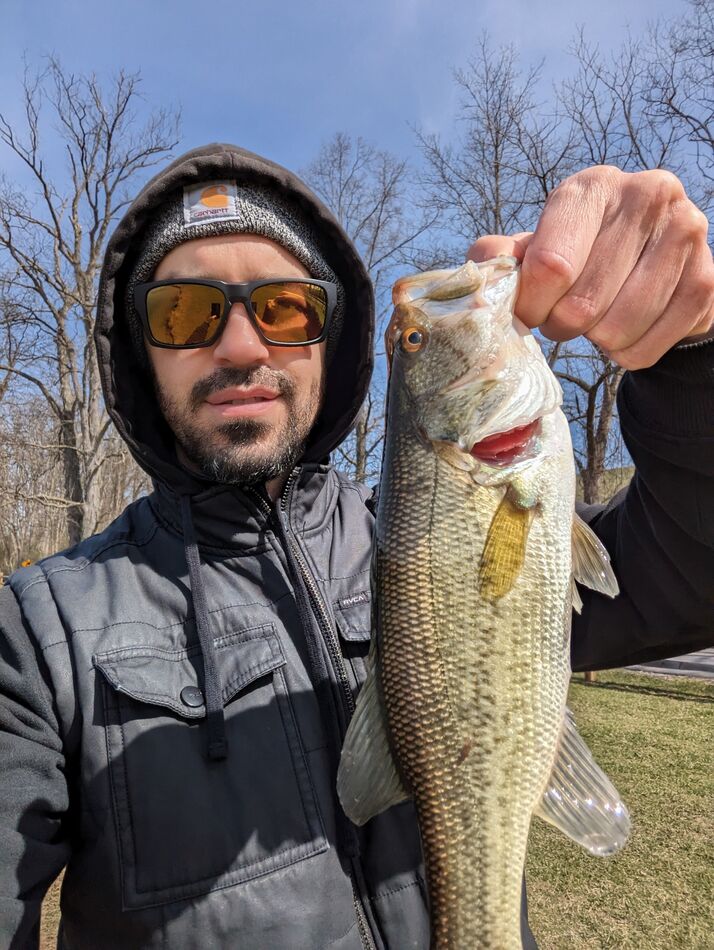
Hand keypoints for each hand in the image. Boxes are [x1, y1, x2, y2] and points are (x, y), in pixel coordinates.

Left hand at [467, 167, 713, 368]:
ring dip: (597, 341)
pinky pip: (647, 348)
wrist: (654, 263)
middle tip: (564, 320)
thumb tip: (483, 262)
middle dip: (562, 326)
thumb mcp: (539, 247)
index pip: (551, 266)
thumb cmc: (582, 254)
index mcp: (592, 187)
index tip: (529, 314)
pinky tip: (626, 331)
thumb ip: (506, 257)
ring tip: (597, 322)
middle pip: (583, 304)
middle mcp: (645, 195)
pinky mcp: (705, 278)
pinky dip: (627, 354)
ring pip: (617, 329)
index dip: (532, 306)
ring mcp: (684, 233)